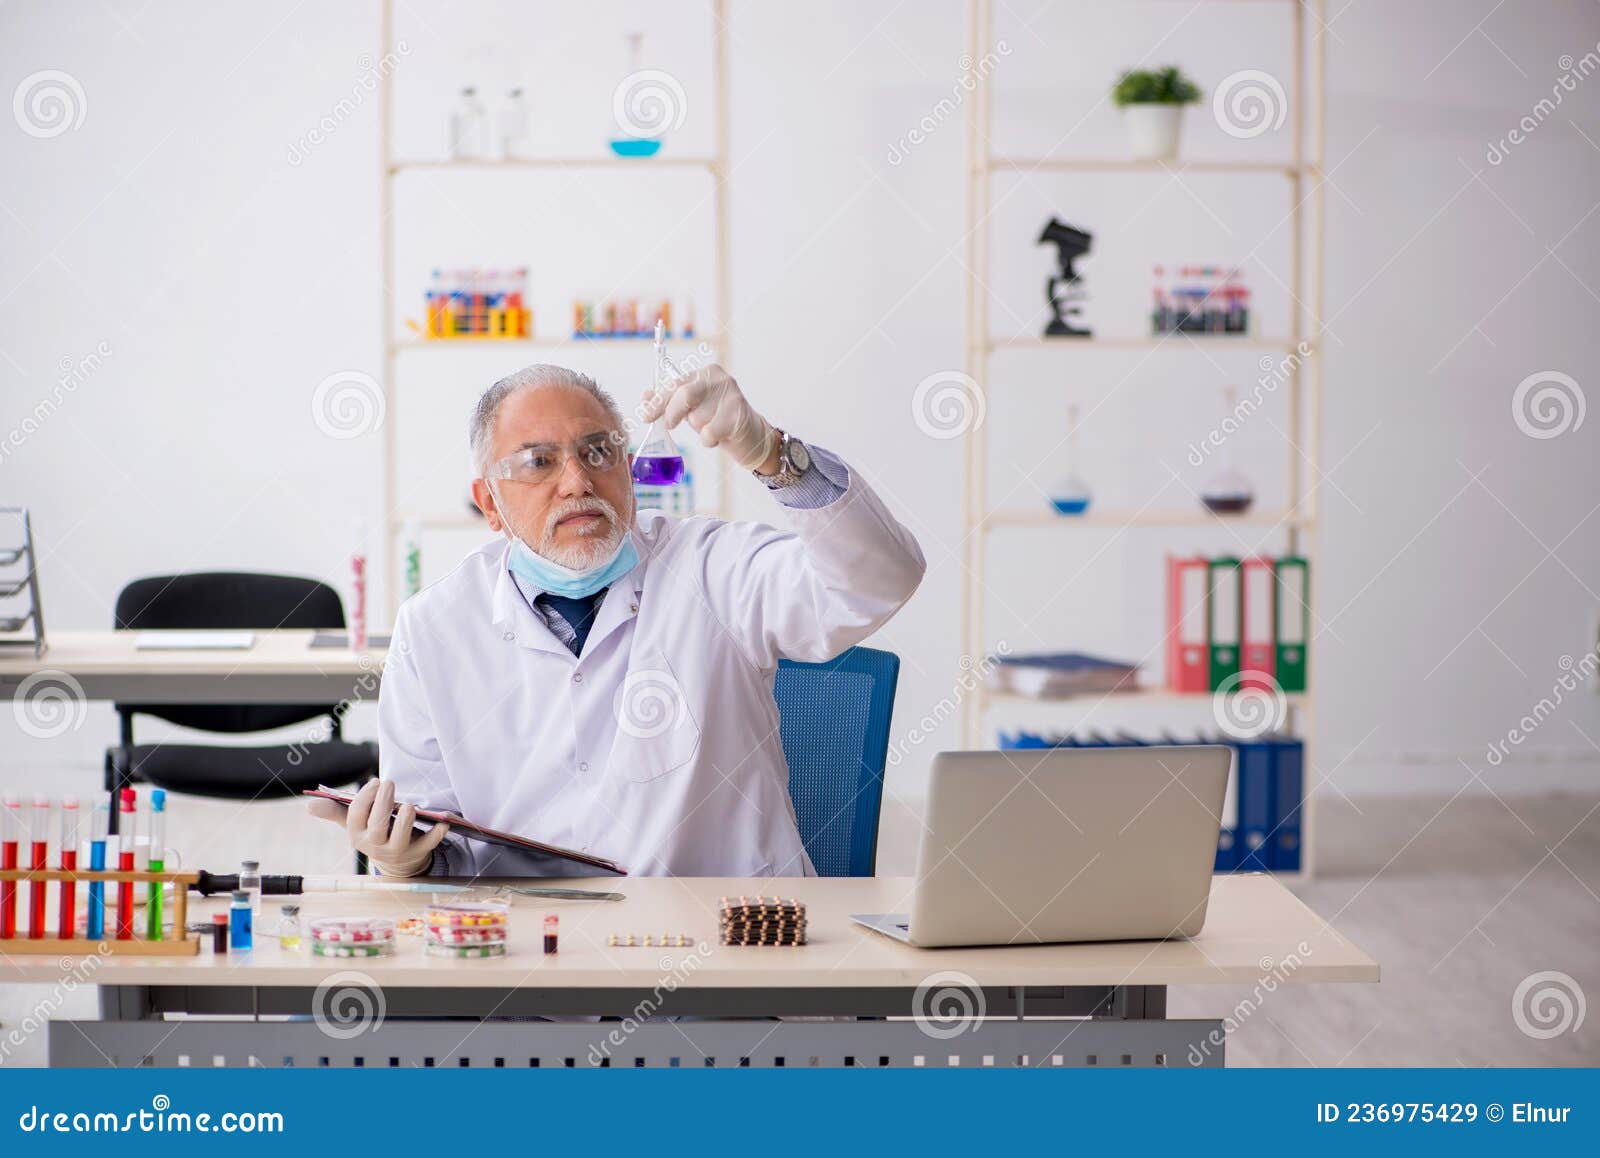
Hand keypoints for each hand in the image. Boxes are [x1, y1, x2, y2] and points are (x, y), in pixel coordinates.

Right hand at [306, 779, 449, 876]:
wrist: (397, 861)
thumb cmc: (373, 832)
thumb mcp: (354, 823)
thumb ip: (335, 811)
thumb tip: (309, 804)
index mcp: (357, 835)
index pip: (356, 816)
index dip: (364, 798)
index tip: (374, 781)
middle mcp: (375, 846)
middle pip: (377, 825)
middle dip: (383, 803)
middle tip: (389, 782)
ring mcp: (397, 851)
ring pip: (400, 838)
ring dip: (405, 821)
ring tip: (408, 805)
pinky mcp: (417, 854)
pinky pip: (428, 845)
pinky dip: (436, 834)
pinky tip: (443, 823)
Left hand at [640, 364, 777, 470]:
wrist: (751, 436)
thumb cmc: (718, 420)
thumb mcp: (692, 408)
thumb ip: (671, 401)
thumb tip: (645, 396)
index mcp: (705, 373)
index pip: (675, 383)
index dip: (658, 401)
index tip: (646, 416)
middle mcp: (719, 379)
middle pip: (685, 394)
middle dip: (673, 413)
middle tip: (670, 425)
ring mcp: (730, 395)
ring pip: (697, 417)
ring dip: (698, 429)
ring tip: (711, 428)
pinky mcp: (738, 414)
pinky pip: (709, 432)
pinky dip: (708, 440)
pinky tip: (718, 437)